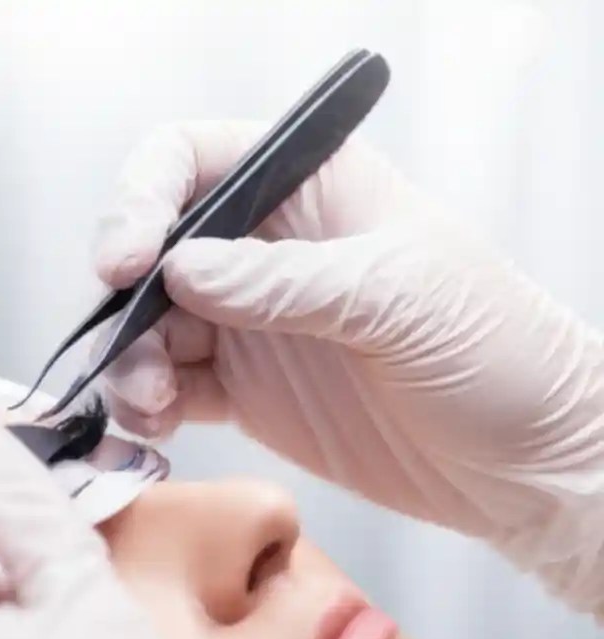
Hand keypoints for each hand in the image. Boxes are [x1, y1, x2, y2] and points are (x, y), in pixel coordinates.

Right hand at [93, 121, 603, 617]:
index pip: (191, 160)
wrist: (531, 462)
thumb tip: (181, 270)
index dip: (142, 198)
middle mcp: (267, 247)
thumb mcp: (397, 296)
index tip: (128, 258)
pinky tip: (157, 423)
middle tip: (130, 349)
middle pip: (152, 248)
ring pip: (148, 323)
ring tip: (150, 400)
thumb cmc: (498, 349)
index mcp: (309, 189)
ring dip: (129, 359)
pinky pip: (168, 386)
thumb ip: (283, 282)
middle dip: (124, 297)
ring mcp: (250, 321)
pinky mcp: (244, 388)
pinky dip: (147, 404)